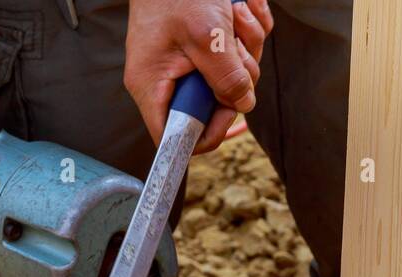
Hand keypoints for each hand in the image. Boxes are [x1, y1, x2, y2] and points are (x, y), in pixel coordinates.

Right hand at [124, 0, 274, 153]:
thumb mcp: (207, 34)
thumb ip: (226, 77)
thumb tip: (243, 104)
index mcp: (152, 85)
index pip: (174, 138)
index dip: (207, 134)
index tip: (230, 112)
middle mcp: (169, 79)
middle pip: (216, 107)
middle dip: (237, 77)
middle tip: (236, 47)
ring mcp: (190, 63)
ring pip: (235, 79)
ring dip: (247, 47)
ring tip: (236, 15)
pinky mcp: (208, 47)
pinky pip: (240, 54)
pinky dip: (248, 31)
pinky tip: (240, 8)